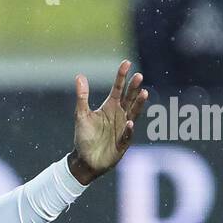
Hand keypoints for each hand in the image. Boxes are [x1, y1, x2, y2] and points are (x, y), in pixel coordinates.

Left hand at [69, 60, 148, 184]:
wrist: (84, 160)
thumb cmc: (84, 137)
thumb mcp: (81, 115)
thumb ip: (82, 97)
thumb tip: (79, 76)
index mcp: (110, 107)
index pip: (118, 89)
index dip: (122, 76)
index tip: (127, 62)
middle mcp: (120, 116)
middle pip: (129, 99)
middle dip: (134, 88)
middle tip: (139, 75)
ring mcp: (123, 129)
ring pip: (133, 114)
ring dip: (138, 105)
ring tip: (143, 93)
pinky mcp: (122, 144)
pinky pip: (127, 136)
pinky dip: (128, 130)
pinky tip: (129, 123)